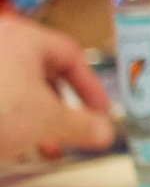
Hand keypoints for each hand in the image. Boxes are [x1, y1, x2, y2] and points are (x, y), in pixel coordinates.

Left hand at [0, 15, 114, 161]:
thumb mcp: (46, 120)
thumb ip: (81, 125)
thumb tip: (104, 132)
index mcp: (22, 38)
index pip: (71, 55)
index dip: (89, 86)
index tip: (98, 110)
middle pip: (41, 74)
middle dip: (58, 109)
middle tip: (69, 131)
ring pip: (15, 91)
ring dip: (32, 120)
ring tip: (39, 148)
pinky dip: (7, 122)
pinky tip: (10, 147)